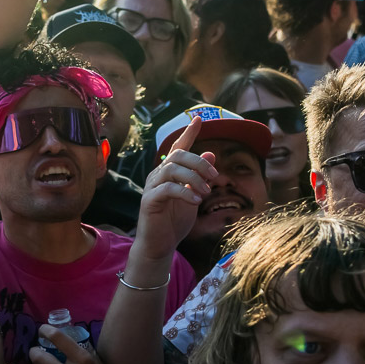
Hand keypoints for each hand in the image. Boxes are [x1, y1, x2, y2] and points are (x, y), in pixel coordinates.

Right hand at [135, 116, 214, 262]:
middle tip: (214, 177)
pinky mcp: (150, 200)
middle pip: (177, 154)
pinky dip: (185, 192)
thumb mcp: (194, 195)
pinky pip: (168, 188)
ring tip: (206, 192)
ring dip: (194, 178)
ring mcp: (152, 186)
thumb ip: (200, 176)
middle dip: (199, 162)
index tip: (199, 118)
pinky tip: (196, 200)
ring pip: (172, 168)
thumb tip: (211, 154)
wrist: (160, 245)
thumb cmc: (175, 220)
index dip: (189, 132)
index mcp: (169, 172)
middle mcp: (158, 174)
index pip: (179, 147)